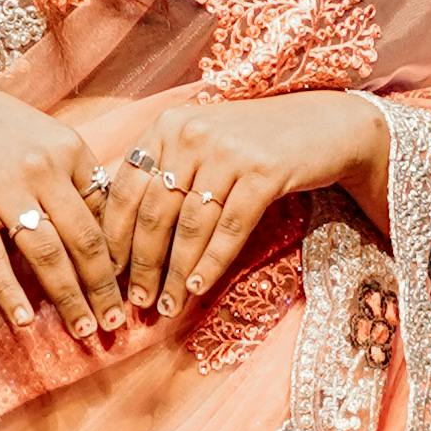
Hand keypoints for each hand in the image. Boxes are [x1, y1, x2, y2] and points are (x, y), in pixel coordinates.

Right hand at [0, 71, 131, 344]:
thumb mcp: (42, 135)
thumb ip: (72, 174)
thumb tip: (104, 224)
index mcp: (70, 148)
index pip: (107, 212)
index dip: (121, 255)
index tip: (129, 287)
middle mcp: (43, 167)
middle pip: (85, 240)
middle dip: (104, 288)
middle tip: (114, 324)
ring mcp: (2, 186)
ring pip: (47, 254)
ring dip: (69, 298)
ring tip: (82, 330)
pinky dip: (10, 293)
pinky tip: (25, 321)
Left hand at [89, 92, 385, 320]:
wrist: (322, 125)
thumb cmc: (251, 144)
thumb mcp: (199, 144)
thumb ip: (160, 170)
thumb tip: (108, 224)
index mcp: (166, 125)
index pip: (125, 187)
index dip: (113, 236)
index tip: (108, 274)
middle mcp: (191, 132)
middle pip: (154, 211)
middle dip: (142, 263)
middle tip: (136, 302)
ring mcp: (229, 150)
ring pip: (190, 225)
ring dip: (175, 272)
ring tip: (166, 305)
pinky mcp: (264, 171)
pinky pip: (229, 228)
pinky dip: (211, 262)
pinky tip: (198, 288)